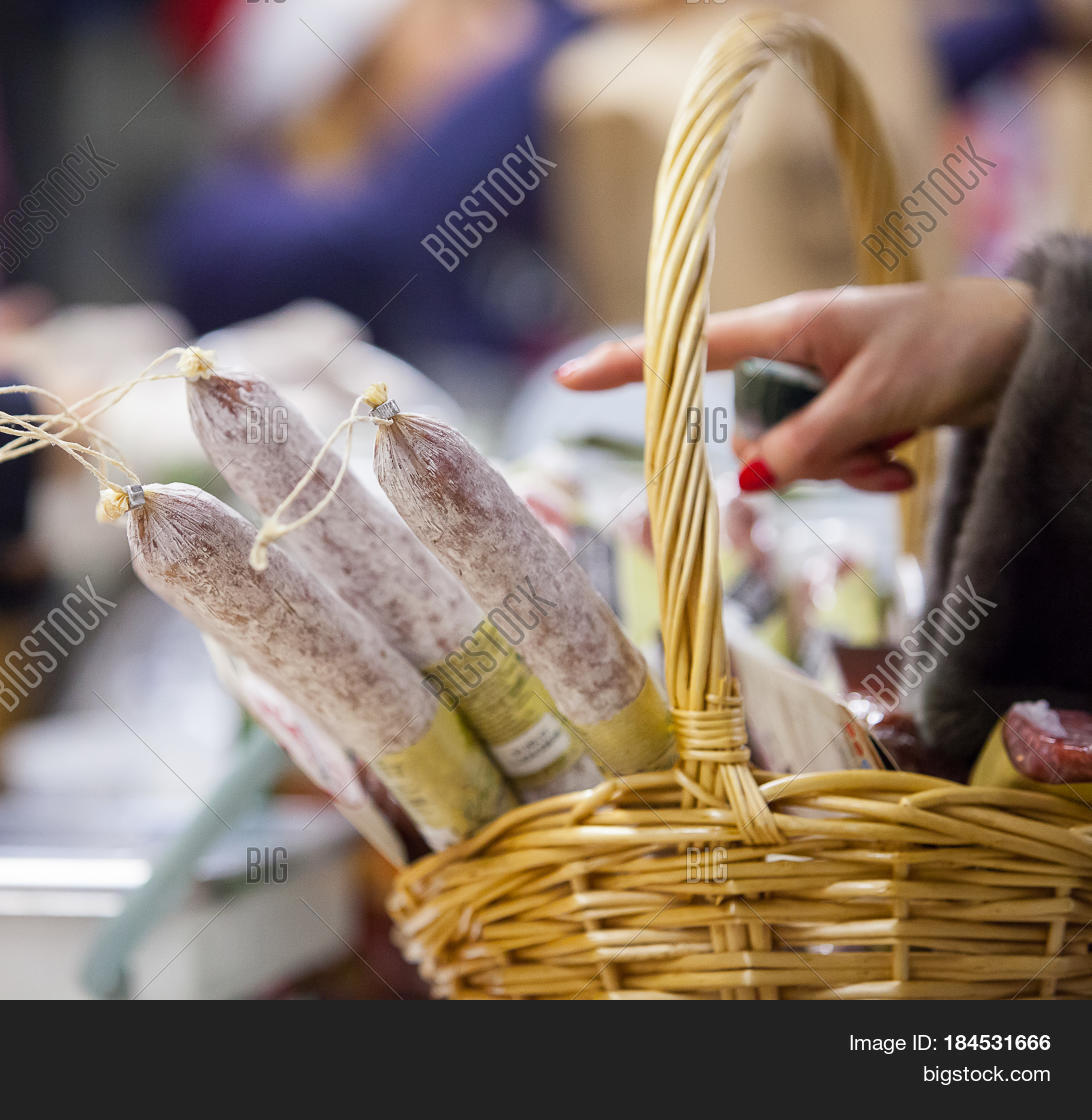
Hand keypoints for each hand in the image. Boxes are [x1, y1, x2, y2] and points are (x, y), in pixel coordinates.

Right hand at [555, 278, 1033, 491]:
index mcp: (789, 326)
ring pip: (792, 450)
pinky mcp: (850, 406)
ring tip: (897, 449)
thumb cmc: (952, 347)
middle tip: (865, 445)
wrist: (1027, 349)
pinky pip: (828, 455)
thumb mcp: (874, 401)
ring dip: (842, 466)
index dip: (629, 364)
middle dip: (800, 455)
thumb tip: (750, 484)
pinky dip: (862, 466)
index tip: (569, 378)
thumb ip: (807, 444)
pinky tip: (903, 459)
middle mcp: (796, 353)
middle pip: (751, 425)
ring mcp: (823, 382)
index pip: (691, 347)